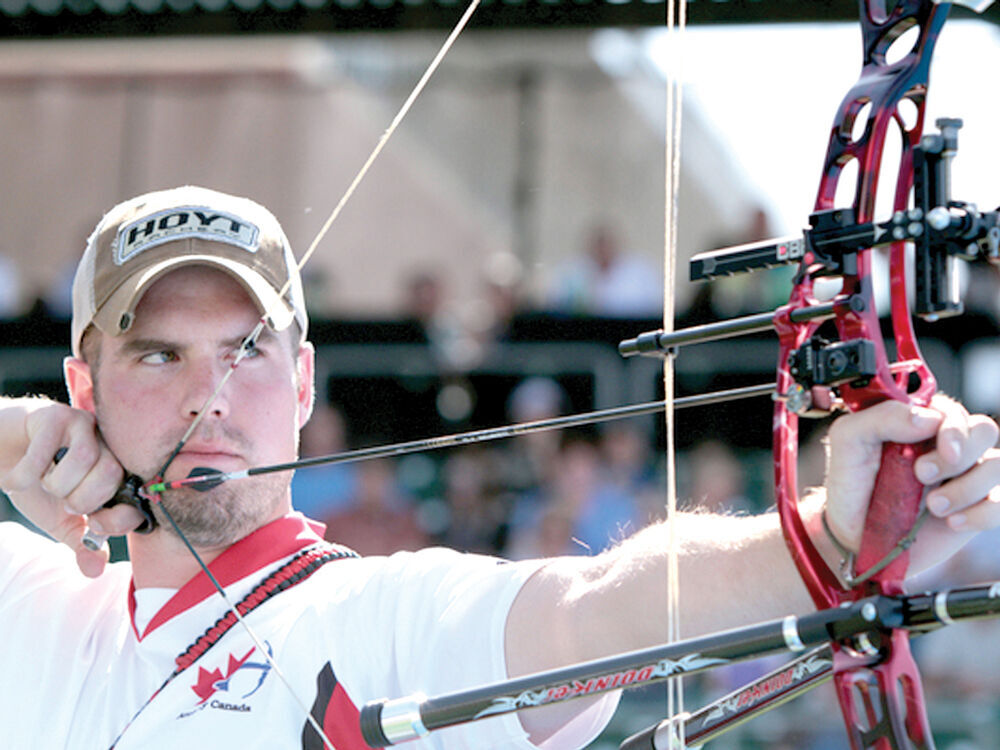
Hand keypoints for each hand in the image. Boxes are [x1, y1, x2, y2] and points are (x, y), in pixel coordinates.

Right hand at [0, 398, 142, 575]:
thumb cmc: (37, 485)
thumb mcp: (60, 521)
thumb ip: (81, 543)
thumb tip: (95, 571)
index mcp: (114, 470)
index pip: (135, 493)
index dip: (118, 518)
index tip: (92, 525)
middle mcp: (106, 444)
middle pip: (112, 474)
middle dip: (82, 500)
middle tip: (63, 501)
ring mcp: (82, 425)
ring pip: (85, 459)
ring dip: (57, 484)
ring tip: (43, 483)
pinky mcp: (55, 414)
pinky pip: (47, 449)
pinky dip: (28, 472)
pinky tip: (20, 476)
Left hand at [824, 394, 999, 576]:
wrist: (853, 535)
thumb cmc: (851, 485)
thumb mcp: (849, 441)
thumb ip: (881, 417)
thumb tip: (926, 417)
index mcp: (918, 422)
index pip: (951, 409)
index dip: (951, 426)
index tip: (938, 449)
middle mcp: (945, 445)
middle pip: (984, 430)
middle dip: (959, 454)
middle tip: (922, 475)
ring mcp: (964, 476)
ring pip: (997, 465)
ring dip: (967, 488)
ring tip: (933, 506)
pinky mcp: (975, 507)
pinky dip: (982, 513)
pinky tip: (952, 522)